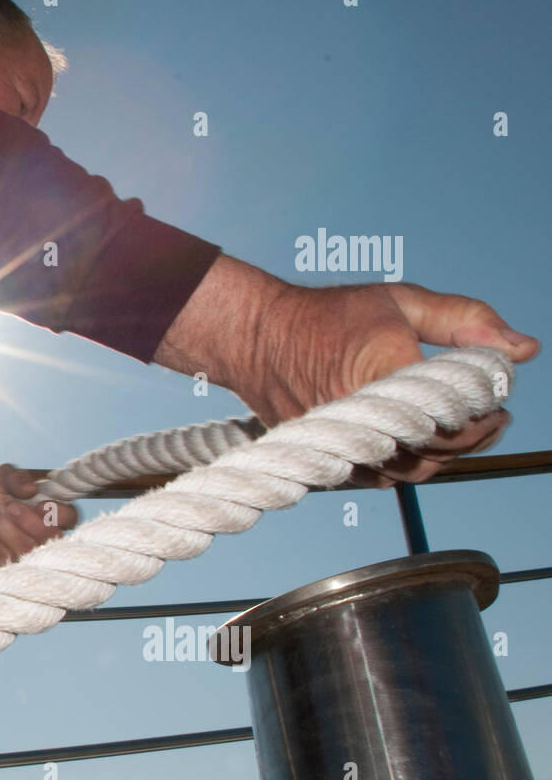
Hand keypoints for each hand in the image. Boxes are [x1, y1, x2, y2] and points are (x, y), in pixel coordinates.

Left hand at [0, 463, 78, 563]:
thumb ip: (15, 478)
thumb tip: (31, 489)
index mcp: (48, 510)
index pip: (70, 517)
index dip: (58, 513)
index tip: (39, 504)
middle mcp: (43, 534)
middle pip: (51, 538)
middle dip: (29, 522)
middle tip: (8, 507)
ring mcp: (26, 553)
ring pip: (27, 551)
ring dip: (6, 531)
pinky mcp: (7, 565)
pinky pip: (4, 561)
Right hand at [154, 255, 540, 486]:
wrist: (255, 340)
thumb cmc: (327, 316)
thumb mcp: (401, 301)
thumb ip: (466, 321)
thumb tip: (523, 349)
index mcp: (384, 370)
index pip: (458, 410)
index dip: (487, 406)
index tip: (494, 388)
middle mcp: (362, 415)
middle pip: (443, 448)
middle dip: (477, 433)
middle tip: (491, 411)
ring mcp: (343, 444)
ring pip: (418, 470)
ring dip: (448, 451)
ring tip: (460, 424)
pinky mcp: (331, 462)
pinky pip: (387, 477)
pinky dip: (412, 462)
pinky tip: (421, 438)